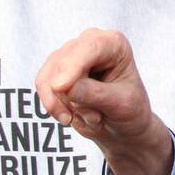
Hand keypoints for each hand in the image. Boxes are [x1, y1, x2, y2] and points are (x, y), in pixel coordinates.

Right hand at [35, 29, 173, 174]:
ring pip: (46, 79)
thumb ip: (95, 95)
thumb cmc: (131, 115)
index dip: (73, 65)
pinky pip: (42, 91)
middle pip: (62, 63)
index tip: (62, 87)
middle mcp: (89, 43)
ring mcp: (69, 57)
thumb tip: (66, 86)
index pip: (88, 47)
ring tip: (89, 119)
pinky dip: (57, 109)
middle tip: (92, 119)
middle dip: (71, 97)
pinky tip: (76, 117)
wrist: (124, 131)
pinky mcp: (54, 74)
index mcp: (113, 44)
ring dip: (64, 107)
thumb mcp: (122, 107)